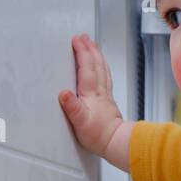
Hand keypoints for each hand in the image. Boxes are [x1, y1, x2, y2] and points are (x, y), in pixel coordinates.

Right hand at [58, 33, 124, 157]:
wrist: (116, 143)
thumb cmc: (98, 135)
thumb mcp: (80, 122)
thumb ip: (72, 107)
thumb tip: (63, 93)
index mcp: (91, 94)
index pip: (86, 67)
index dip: (82, 52)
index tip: (76, 40)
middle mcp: (100, 92)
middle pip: (96, 64)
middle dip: (89, 48)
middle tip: (84, 37)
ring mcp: (105, 95)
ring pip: (103, 69)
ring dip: (97, 56)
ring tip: (92, 46)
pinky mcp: (108, 101)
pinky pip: (106, 78)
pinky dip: (102, 68)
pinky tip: (101, 68)